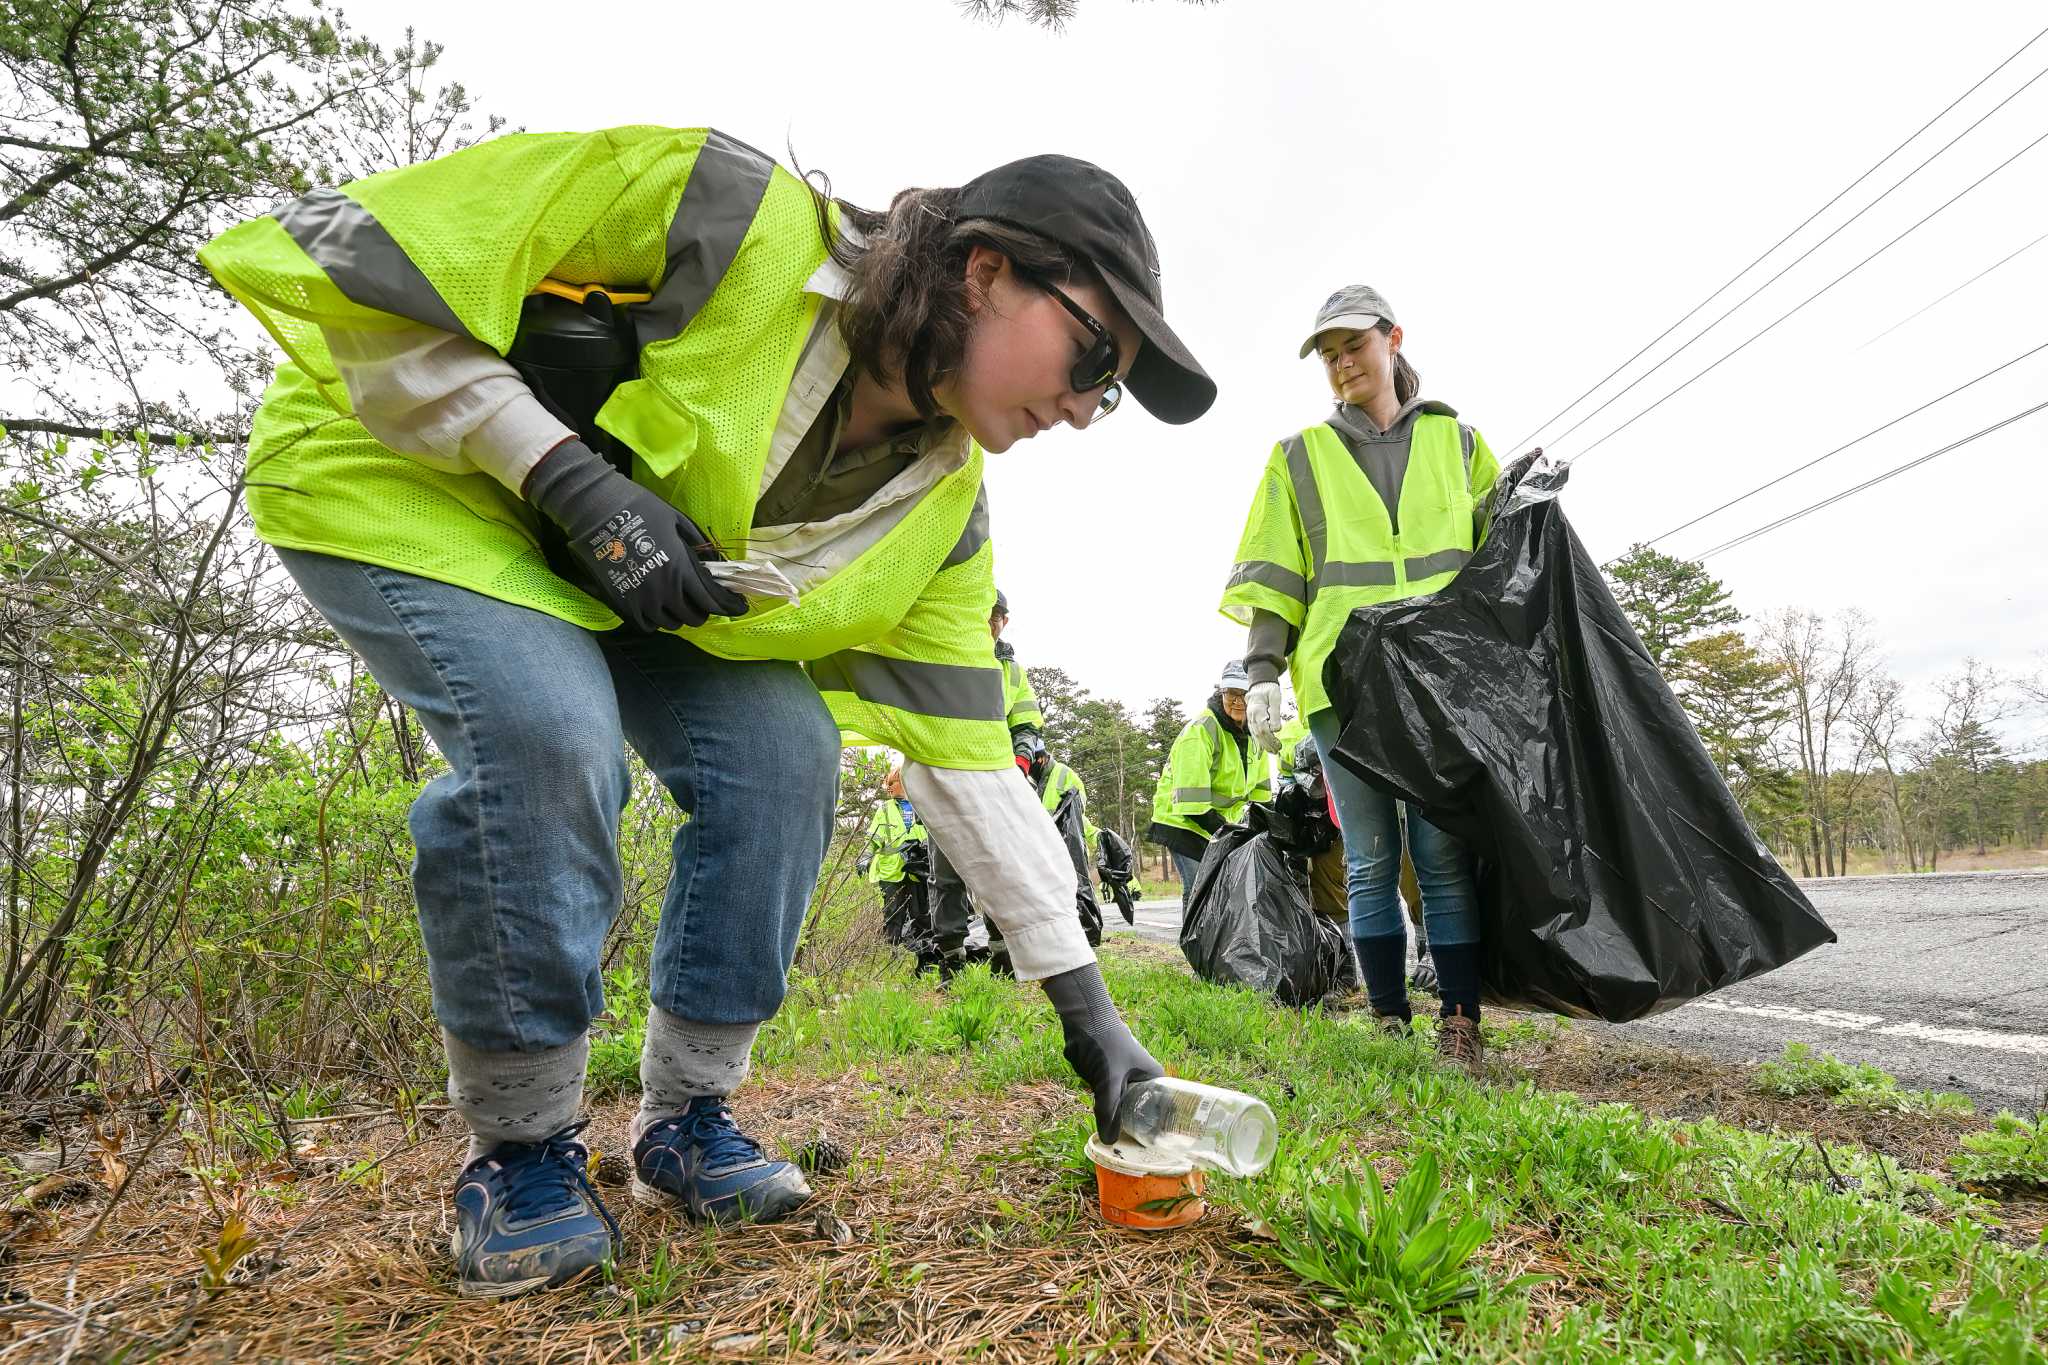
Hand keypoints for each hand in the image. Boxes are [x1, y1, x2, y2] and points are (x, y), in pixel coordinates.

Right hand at [524, 440, 745, 630]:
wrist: (597, 510)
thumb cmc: (641, 509)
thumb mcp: (678, 521)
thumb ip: (699, 545)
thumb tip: (714, 563)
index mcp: (681, 569)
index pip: (712, 600)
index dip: (730, 606)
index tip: (739, 607)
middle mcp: (664, 591)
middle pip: (694, 617)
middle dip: (704, 610)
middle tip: (703, 600)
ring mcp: (642, 600)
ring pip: (672, 624)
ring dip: (680, 616)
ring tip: (679, 603)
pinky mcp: (622, 604)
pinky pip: (647, 626)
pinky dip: (657, 621)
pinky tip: (658, 609)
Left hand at [1041, 963, 1163, 1142]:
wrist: (1083, 1020)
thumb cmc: (1106, 1045)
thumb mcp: (1109, 1081)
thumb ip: (1109, 1111)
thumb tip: (1109, 1141)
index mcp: (1154, 1079)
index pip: (1162, 1110)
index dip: (1156, 1130)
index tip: (1149, 1149)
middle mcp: (1142, 1082)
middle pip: (1139, 1113)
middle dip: (1132, 1129)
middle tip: (1129, 1152)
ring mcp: (1124, 1082)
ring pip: (1120, 1110)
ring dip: (1115, 1121)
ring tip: (1116, 1144)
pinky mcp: (1106, 1082)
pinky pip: (1107, 1103)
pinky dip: (1103, 1111)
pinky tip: (1103, 1127)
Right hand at [1246, 681, 1284, 753]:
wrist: (1260, 685)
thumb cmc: (1269, 689)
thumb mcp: (1275, 698)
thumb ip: (1275, 713)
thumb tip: (1276, 729)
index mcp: (1257, 710)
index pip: (1263, 729)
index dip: (1271, 738)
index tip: (1279, 743)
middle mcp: (1251, 716)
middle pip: (1259, 734)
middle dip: (1268, 744)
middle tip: (1278, 751)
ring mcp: (1250, 719)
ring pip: (1256, 736)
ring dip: (1264, 745)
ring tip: (1273, 752)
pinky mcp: (1251, 721)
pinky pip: (1253, 734)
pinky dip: (1257, 743)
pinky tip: (1261, 751)